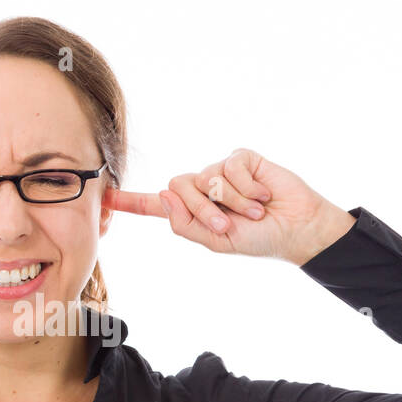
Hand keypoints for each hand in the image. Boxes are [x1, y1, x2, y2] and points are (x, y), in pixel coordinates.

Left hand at [101, 148, 352, 264]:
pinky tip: (263, 195)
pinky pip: (230, 167)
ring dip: (231, 202)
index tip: (105, 198)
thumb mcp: (218, 241)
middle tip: (228, 225)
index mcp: (192, 212)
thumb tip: (164, 193)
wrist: (295, 229)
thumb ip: (187, 224)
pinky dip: (247, 187)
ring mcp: (221, 172)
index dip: (131, 202)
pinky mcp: (241, 159)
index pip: (156, 205)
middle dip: (203, 210)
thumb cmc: (258, 239)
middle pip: (178, 188)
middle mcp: (203, 188)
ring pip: (206, 179)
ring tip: (254, 212)